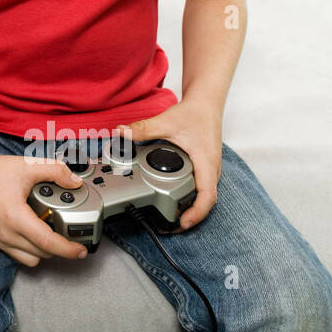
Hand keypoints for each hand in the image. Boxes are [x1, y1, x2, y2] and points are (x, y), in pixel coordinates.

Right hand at [0, 151, 91, 267]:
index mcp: (15, 217)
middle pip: (43, 253)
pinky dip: (32, 250)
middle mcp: (6, 233)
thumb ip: (55, 171)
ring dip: (45, 250)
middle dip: (60, 246)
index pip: (47, 243)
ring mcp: (0, 239)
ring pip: (32, 259)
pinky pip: (20, 256)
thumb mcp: (29, 166)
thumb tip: (75, 182)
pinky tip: (35, 233)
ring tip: (50, 232)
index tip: (81, 250)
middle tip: (68, 232)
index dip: (68, 249)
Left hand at [115, 98, 223, 230]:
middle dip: (191, 217)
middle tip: (171, 227)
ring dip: (191, 208)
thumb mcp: (167, 121)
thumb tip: (120, 132)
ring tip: (173, 220)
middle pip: (206, 201)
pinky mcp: (204, 168)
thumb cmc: (194, 113)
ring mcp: (209, 170)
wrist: (207, 103)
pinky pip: (201, 188)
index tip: (183, 223)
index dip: (196, 213)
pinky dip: (191, 198)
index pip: (208, 196)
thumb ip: (142, 129)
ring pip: (204, 195)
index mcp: (206, 162)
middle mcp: (211, 169)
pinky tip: (178, 202)